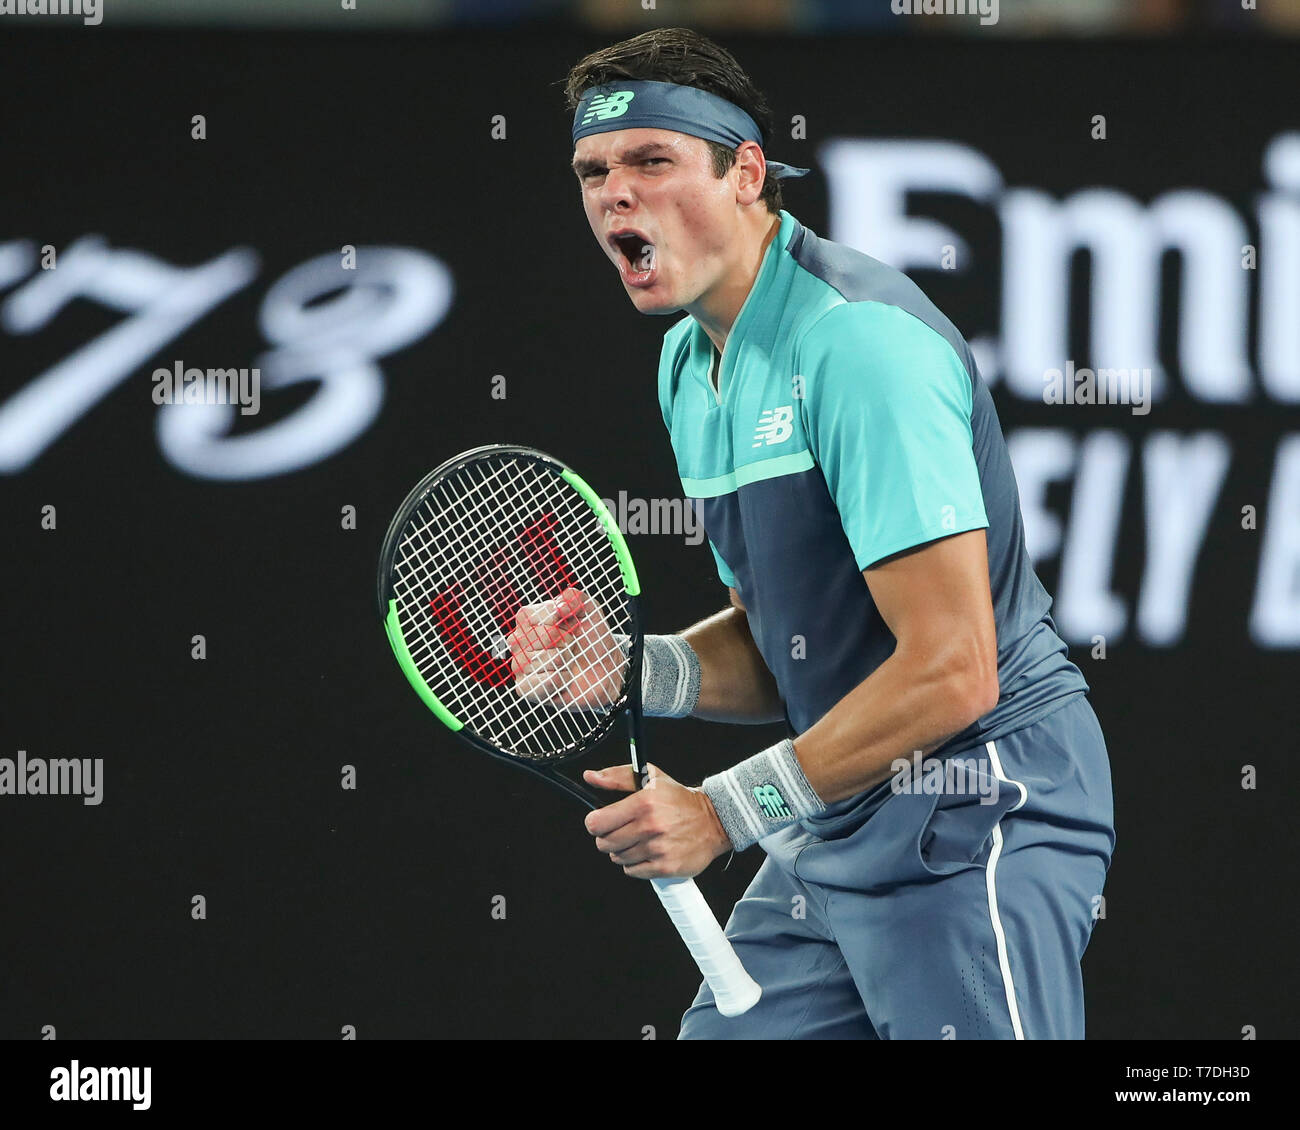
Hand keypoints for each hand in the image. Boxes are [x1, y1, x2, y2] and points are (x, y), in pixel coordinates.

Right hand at [507, 586, 624, 709]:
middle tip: (571, 647)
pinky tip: (563, 678)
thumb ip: (574, 597)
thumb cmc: (593, 639)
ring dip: (564, 663)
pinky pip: (539, 683)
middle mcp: (519, 641)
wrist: (606, 668)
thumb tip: (559, 606)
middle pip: (541, 638)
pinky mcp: (526, 688)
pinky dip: (559, 681)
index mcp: (529, 619)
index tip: (571, 626)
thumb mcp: (589, 609)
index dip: (559, 621)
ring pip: (542, 660)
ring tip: (567, 663)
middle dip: (565, 643)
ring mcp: (520, 665)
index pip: (533, 615)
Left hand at [582, 763, 731, 879]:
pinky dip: (636, 864)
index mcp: (644, 803)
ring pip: (618, 858)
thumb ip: (616, 777)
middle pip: (604, 843)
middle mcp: (650, 826)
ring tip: (639, 839)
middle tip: (622, 831)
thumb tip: (590, 777)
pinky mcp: (666, 867)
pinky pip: (633, 871)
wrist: (714, 821)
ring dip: (623, 851)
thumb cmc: (680, 799)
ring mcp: (658, 848)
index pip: (597, 823)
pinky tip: (647, 851)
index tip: (601, 821)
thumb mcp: (650, 778)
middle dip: (608, 837)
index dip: (595, 822)